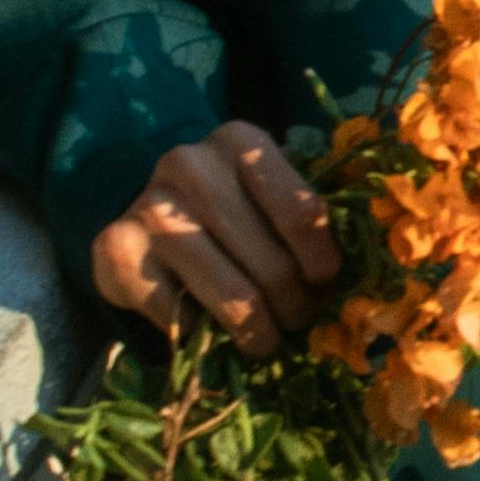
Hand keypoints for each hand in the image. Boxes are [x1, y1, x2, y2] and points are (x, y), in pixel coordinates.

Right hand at [89, 121, 336, 350]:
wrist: (144, 216)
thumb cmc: (230, 208)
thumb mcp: (268, 194)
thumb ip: (308, 219)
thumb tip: (363, 272)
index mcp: (240, 141)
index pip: (303, 213)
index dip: (323, 262)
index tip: (325, 283)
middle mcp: (189, 164)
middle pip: (273, 264)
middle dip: (296, 307)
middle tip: (299, 320)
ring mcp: (149, 207)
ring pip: (233, 298)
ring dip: (260, 333)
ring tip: (266, 339)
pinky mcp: (117, 250)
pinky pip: (182, 316)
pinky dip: (205, 336)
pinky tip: (210, 328)